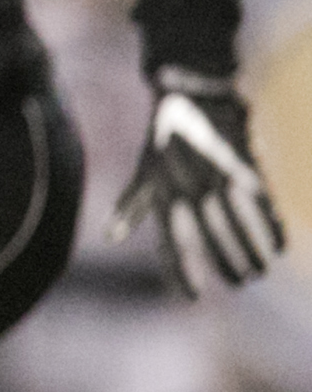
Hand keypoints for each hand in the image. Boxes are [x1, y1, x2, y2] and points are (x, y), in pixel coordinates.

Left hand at [115, 77, 286, 296]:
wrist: (189, 93)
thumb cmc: (163, 139)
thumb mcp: (143, 172)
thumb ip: (131, 207)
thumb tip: (110, 237)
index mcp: (164, 193)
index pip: (172, 242)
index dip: (181, 271)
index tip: (193, 298)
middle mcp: (190, 189)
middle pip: (212, 237)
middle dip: (228, 264)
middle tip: (242, 282)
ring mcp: (217, 177)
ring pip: (239, 223)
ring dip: (253, 250)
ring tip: (263, 270)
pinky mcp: (243, 164)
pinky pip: (260, 203)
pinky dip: (271, 226)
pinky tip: (281, 244)